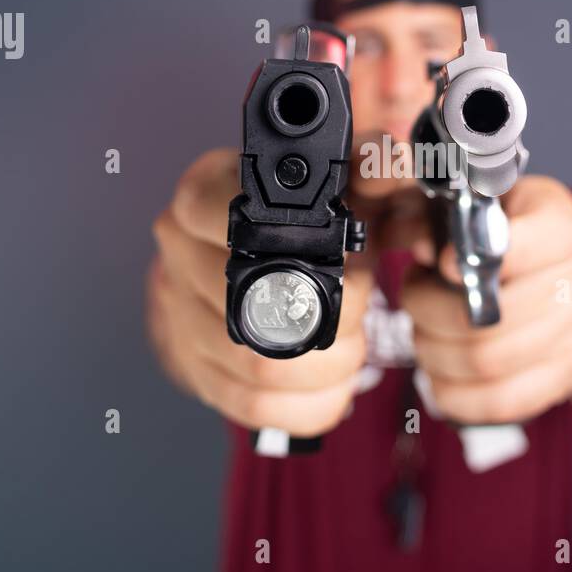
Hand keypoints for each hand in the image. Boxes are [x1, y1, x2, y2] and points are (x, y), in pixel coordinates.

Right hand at [146, 148, 374, 437]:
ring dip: (330, 366)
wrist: (242, 253)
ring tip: (352, 344)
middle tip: (363, 308)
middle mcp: (180, 256)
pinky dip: (312, 402)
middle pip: (260, 310)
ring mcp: (181, 318)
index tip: (352, 262)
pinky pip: (256, 408)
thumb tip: (391, 163)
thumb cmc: (300, 214)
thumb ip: (370, 167)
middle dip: (337, 319)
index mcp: (204, 195)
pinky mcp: (197, 371)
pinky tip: (333, 380)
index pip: (240, 223)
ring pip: (262, 370)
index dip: (314, 254)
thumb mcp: (337, 180)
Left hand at [400, 176, 571, 425]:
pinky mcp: (563, 377)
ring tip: (424, 334)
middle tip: (416, 301)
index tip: (443, 262)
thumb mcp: (486, 204)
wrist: (570, 283)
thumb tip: (424, 248)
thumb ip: (448, 215)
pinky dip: (454, 393)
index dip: (479, 255)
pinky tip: (439, 373)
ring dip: (435, 352)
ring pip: (485, 361)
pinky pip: (499, 402)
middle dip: (431, 310)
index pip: (534, 242)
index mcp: (561, 225)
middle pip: (492, 314)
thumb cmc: (513, 237)